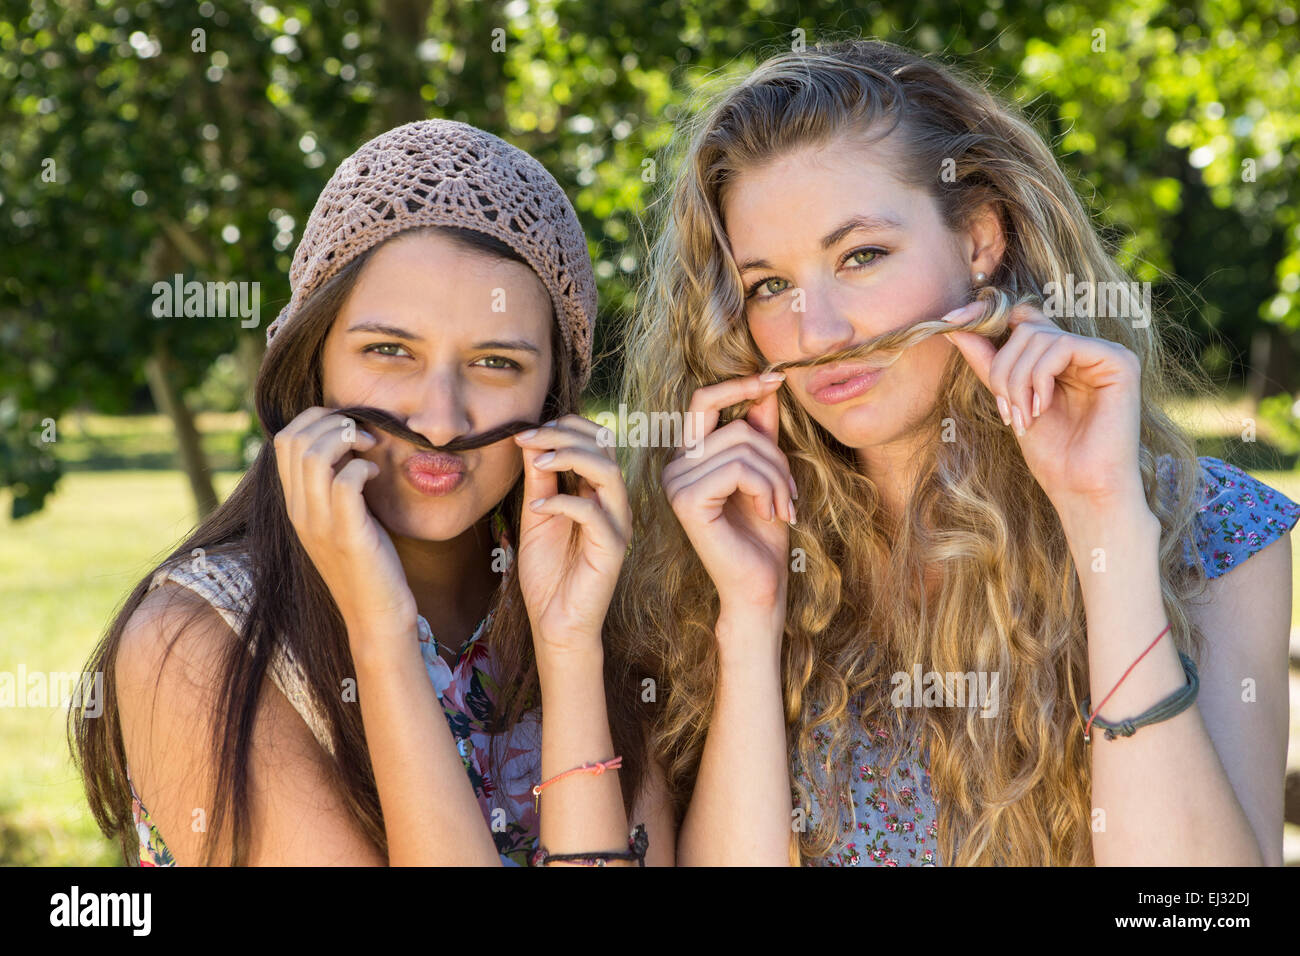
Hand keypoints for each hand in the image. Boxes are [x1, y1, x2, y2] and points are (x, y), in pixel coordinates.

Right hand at [273, 407, 417, 660]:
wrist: (376, 618)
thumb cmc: (369, 564)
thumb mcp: (344, 519)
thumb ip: (336, 486)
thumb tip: (351, 443)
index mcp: (295, 505)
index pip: (283, 440)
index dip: (315, 420)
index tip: (349, 428)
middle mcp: (299, 512)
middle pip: (293, 440)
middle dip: (331, 421)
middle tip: (364, 434)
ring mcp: (320, 524)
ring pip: (313, 456)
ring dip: (347, 438)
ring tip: (372, 448)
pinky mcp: (347, 536)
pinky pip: (346, 482)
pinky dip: (364, 467)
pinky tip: (378, 475)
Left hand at [513, 415, 631, 655]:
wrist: (554, 622)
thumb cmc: (548, 572)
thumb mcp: (536, 515)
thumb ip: (539, 479)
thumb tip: (529, 439)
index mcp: (598, 492)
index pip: (596, 440)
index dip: (565, 427)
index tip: (525, 432)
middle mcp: (614, 503)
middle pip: (604, 448)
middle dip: (564, 435)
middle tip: (528, 439)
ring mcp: (617, 525)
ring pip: (608, 472)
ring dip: (570, 458)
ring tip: (537, 463)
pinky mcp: (612, 548)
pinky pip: (594, 512)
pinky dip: (563, 501)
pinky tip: (538, 506)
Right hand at [661, 372, 795, 627]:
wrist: (760, 585)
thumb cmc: (764, 535)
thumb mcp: (768, 472)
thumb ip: (762, 430)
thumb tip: (768, 383)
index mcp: (689, 457)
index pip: (705, 399)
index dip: (741, 385)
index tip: (778, 377)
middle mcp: (675, 466)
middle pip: (736, 426)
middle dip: (775, 455)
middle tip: (790, 492)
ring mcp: (676, 482)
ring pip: (743, 446)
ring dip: (777, 477)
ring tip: (783, 507)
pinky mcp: (687, 499)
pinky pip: (739, 468)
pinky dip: (767, 488)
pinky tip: (771, 513)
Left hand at [942, 301, 1145, 513]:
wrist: (1081, 489)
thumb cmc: (1051, 454)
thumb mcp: (1008, 400)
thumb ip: (988, 362)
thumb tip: (953, 326)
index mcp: (1065, 358)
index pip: (1022, 319)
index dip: (985, 317)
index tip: (947, 323)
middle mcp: (1087, 350)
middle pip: (1025, 329)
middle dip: (1004, 371)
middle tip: (1007, 411)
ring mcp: (1105, 353)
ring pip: (1039, 337)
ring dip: (1019, 381)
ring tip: (1024, 417)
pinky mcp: (1119, 361)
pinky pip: (1062, 346)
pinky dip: (1040, 378)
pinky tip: (1042, 408)